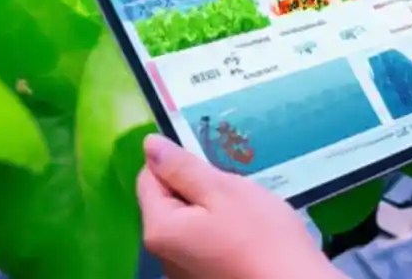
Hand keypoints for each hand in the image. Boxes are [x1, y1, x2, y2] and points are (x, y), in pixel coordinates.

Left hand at [136, 135, 341, 278]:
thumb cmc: (263, 238)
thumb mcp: (223, 190)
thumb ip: (182, 167)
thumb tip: (150, 145)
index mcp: (159, 230)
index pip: (148, 178)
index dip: (177, 163)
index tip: (211, 167)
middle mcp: (163, 256)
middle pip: (168, 202)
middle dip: (197, 188)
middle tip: (233, 190)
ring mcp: (183, 273)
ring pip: (188, 223)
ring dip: (211, 210)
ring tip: (245, 213)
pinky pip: (203, 244)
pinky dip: (221, 234)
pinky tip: (247, 236)